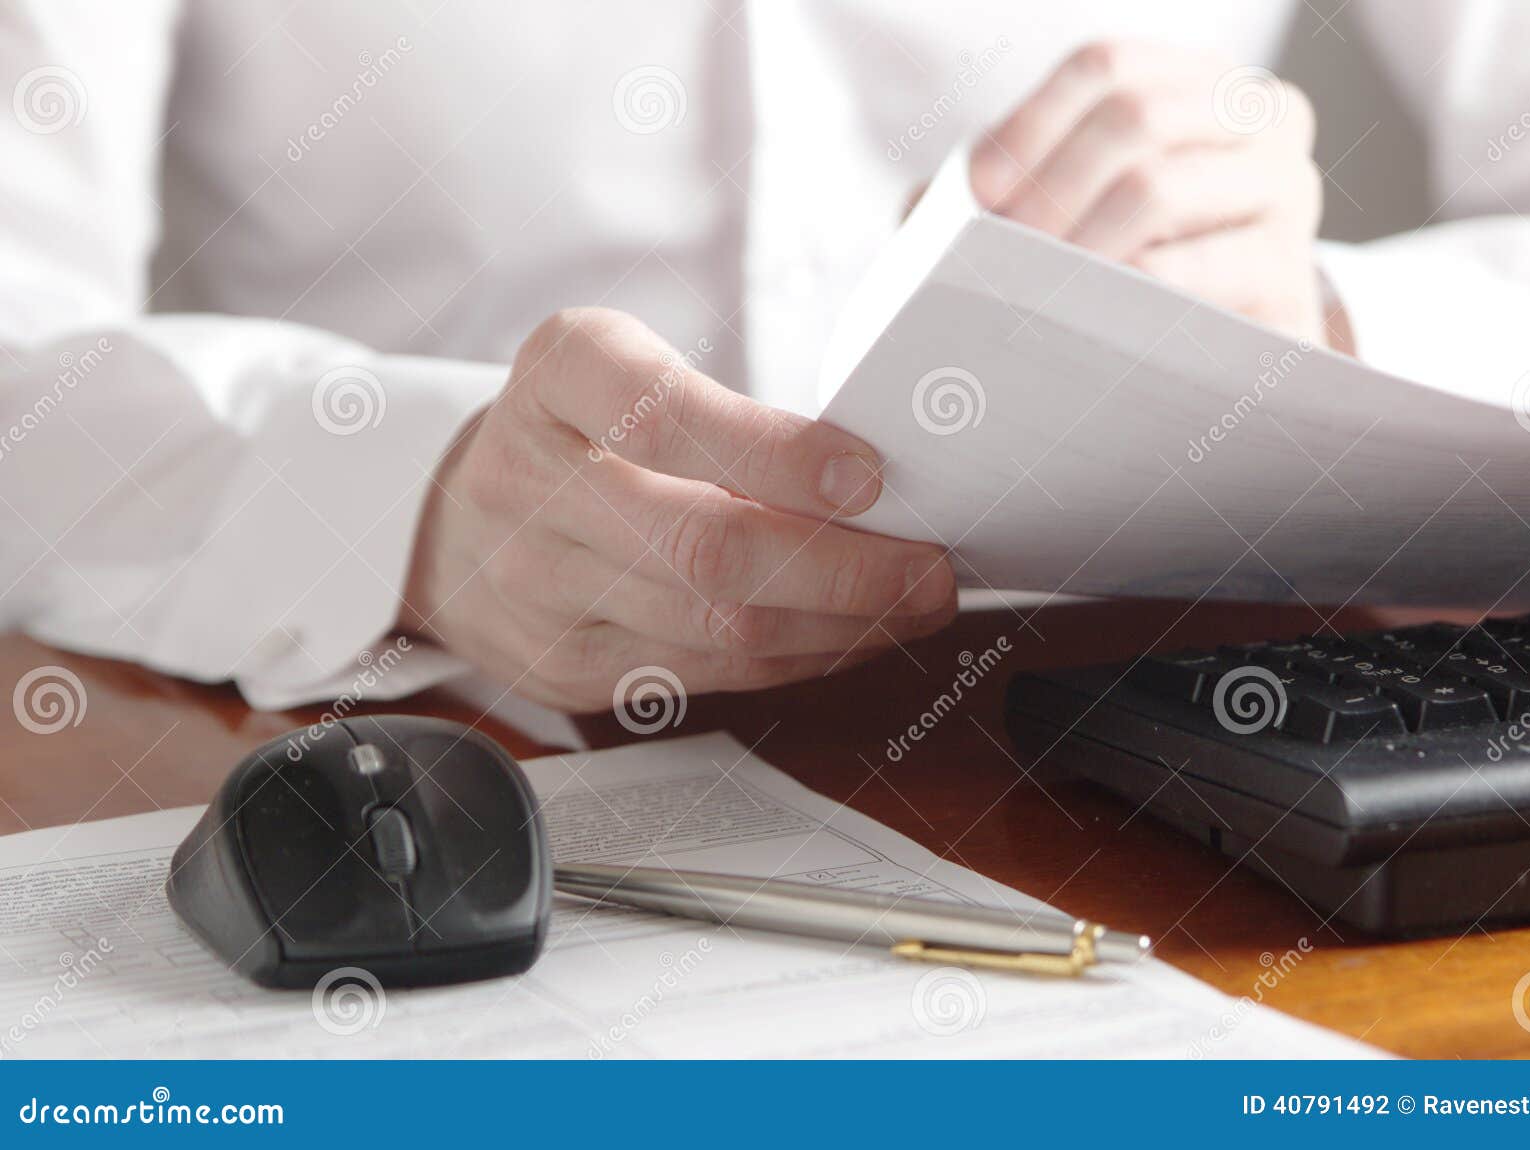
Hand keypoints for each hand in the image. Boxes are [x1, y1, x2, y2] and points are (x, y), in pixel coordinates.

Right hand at [400, 307, 956, 712]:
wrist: (450, 525)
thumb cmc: (571, 432)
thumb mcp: (621, 369)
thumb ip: (722, 408)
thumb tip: (871, 479)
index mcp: (557, 377)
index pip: (662, 415)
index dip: (773, 452)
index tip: (868, 473)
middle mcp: (533, 484)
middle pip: (703, 547)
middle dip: (844, 569)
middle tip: (930, 566)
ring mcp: (542, 590)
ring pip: (719, 629)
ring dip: (842, 624)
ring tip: (915, 602)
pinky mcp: (569, 668)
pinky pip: (711, 676)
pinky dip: (802, 658)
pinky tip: (851, 633)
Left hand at [971, 41, 1346, 350]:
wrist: (1226, 356)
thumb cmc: (1132, 269)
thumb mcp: (1077, 210)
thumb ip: (1006, 193)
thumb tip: (924, 208)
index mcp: (1200, 82)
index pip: (1105, 66)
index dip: (1029, 126)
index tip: (980, 194)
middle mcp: (1260, 116)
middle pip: (1132, 117)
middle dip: (1047, 190)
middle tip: (1000, 255)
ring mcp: (1286, 191)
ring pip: (1156, 186)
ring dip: (1074, 243)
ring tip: (1035, 290)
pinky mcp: (1289, 276)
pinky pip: (1194, 270)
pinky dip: (1124, 292)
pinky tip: (1090, 318)